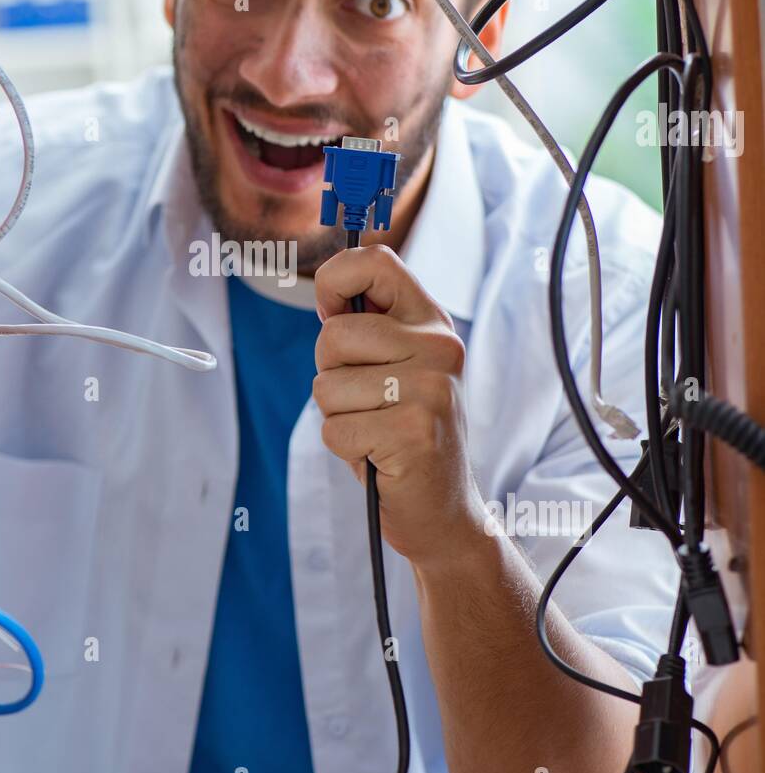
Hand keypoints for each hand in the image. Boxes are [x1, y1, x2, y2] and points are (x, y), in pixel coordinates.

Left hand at [312, 243, 489, 572]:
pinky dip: (345, 450)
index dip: (335, 280)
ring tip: (375, 432)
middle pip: (333, 335)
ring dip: (338, 418)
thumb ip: (371, 328)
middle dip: (329, 374)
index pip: (374, 262)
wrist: (444, 510)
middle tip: (365, 404)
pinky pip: (335, 429)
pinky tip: (379, 457)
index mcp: (431, 322)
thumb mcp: (396, 368)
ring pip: (327, 387)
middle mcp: (438, 347)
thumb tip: (328, 294)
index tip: (330, 315)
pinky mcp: (414, 432)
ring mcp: (431, 389)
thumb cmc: (403, 433)